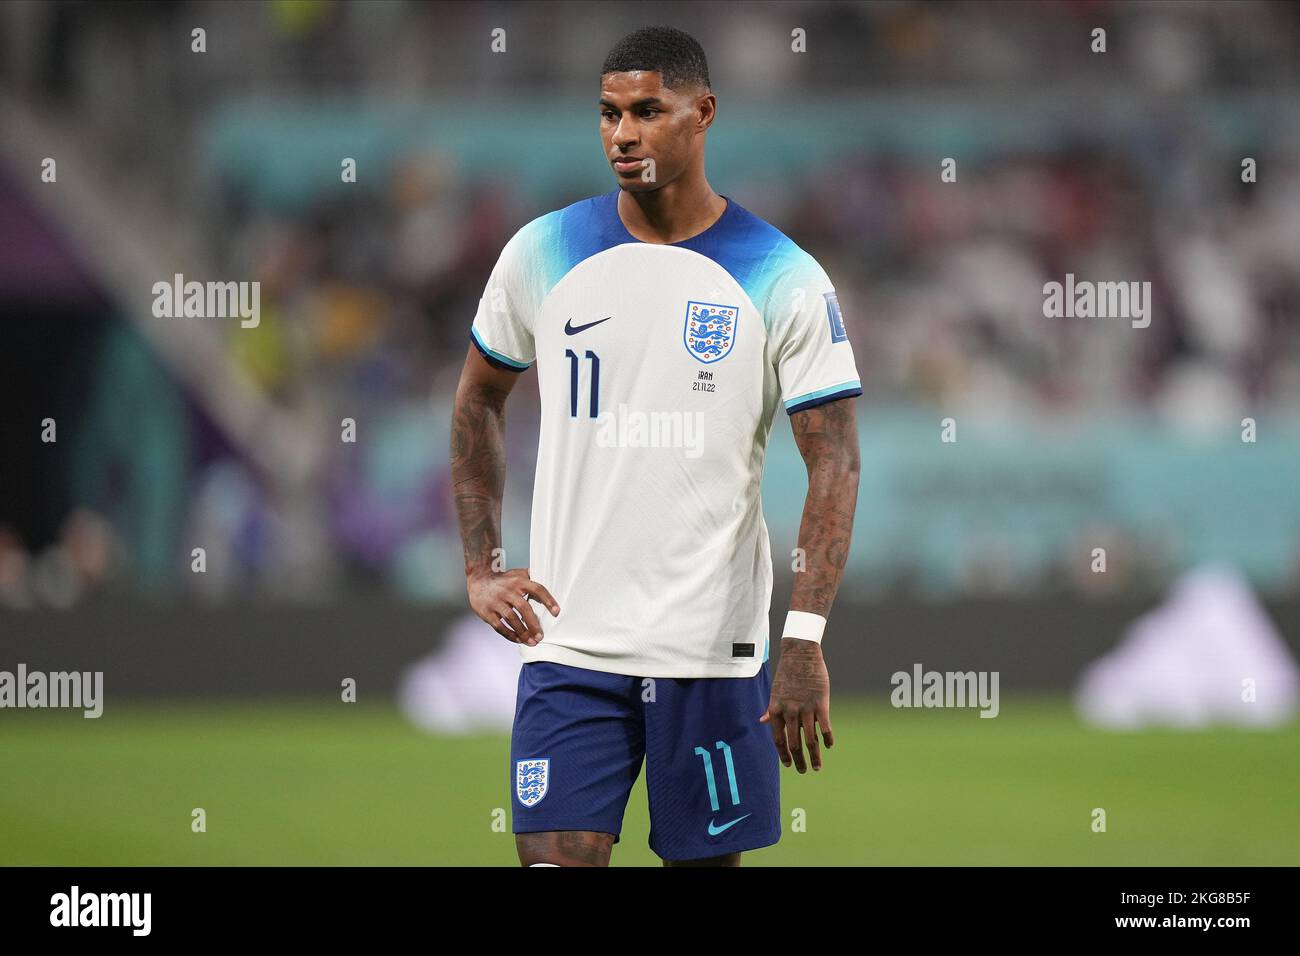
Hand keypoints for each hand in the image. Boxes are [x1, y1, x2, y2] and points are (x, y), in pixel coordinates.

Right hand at [466, 567, 559, 645]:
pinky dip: (510, 635)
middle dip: (533, 624)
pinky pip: (499, 626)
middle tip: (541, 636)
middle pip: (523, 607)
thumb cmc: (503, 580)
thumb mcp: (517, 574)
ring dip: (523, 632)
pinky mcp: (487, 612)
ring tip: (532, 642)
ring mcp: (496, 602)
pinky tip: (518, 640)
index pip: (536, 589)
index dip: (548, 600)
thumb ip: (532, 577)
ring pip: (511, 618)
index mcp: (518, 581)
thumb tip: (550, 576)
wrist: (479, 579)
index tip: (556, 612)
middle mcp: (507, 591)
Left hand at [760, 638, 832, 771]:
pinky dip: (827, 738)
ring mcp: (806, 708)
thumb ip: (771, 709)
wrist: (800, 654)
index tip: (788, 765)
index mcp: (777, 710)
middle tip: (803, 771)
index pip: (778, 739)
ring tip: (817, 768)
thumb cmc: (787, 673)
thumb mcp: (775, 691)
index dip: (783, 754)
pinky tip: (829, 746)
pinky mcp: (821, 703)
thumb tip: (763, 721)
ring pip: (811, 740)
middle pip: (794, 744)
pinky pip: (825, 727)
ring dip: (814, 756)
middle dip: (799, 761)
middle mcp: (790, 712)